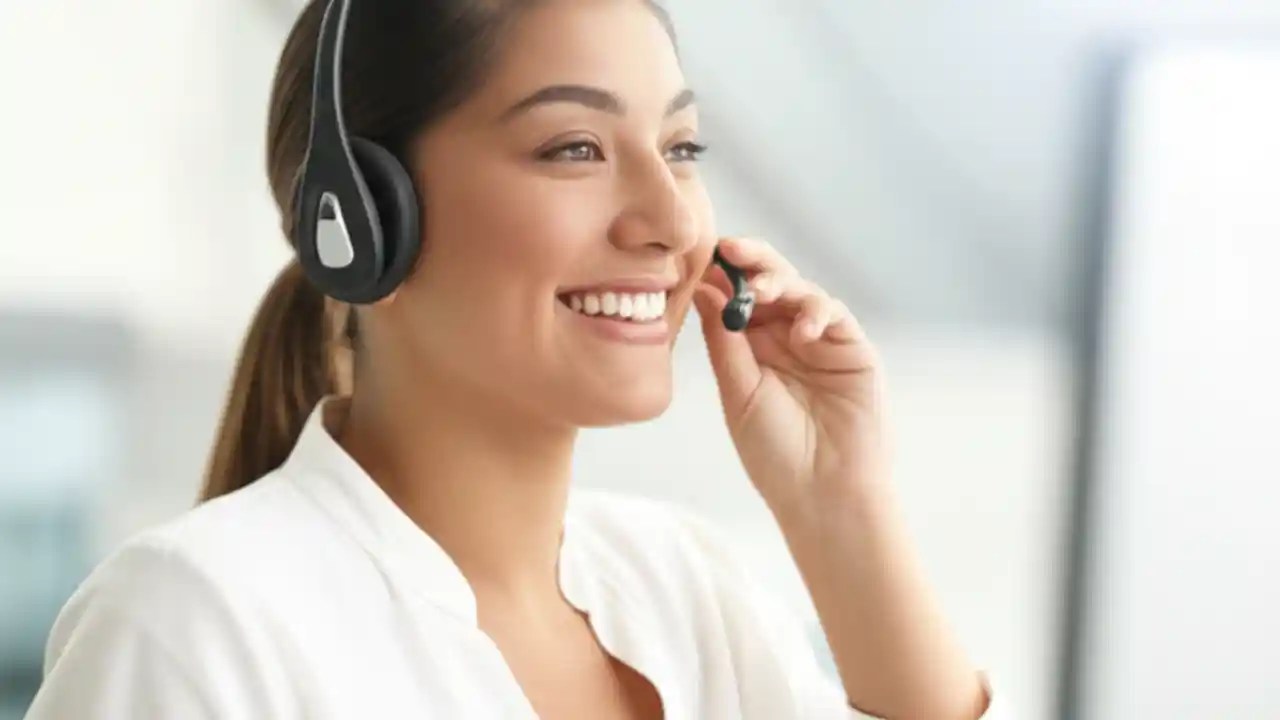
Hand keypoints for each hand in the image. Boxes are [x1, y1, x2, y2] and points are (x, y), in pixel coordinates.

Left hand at [692, 236, 888, 514]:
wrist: (822, 495)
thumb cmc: (776, 454)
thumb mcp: (739, 392)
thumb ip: (724, 340)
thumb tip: (703, 288)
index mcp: (753, 347)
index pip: (737, 297)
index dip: (722, 274)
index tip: (702, 254)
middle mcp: (787, 337)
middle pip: (771, 283)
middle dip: (751, 262)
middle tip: (731, 249)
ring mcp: (822, 341)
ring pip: (802, 290)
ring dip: (781, 283)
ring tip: (761, 292)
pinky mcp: (854, 349)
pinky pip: (836, 314)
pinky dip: (817, 312)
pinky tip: (802, 329)